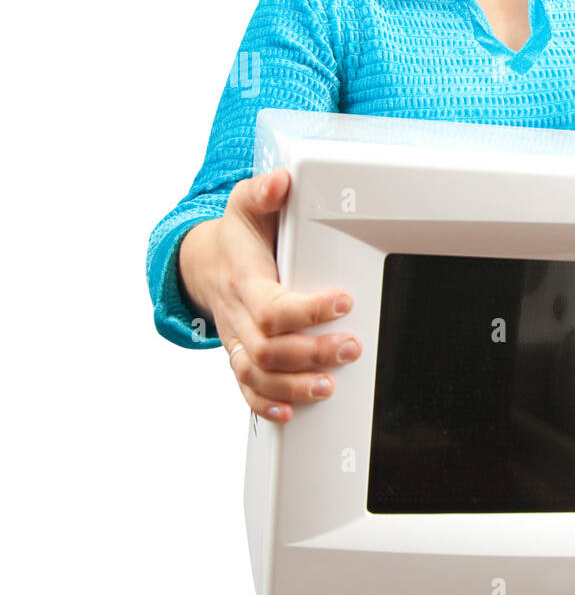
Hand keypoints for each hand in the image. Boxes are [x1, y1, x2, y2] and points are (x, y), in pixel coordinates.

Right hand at [183, 167, 360, 422]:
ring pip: (258, 374)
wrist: (204, 264)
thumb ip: (263, 192)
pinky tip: (291, 413)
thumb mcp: (246, 205)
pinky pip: (246, 388)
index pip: (273, 306)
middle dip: (311, 353)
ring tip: (328, 386)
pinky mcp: (240, 356)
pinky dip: (266, 404)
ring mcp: (238, 341)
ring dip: (293, 385)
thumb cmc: (239, 236)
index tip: (343, 302)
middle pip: (269, 348)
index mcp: (245, 281)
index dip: (307, 310)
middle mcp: (239, 317)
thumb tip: (282, 182)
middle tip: (351, 348)